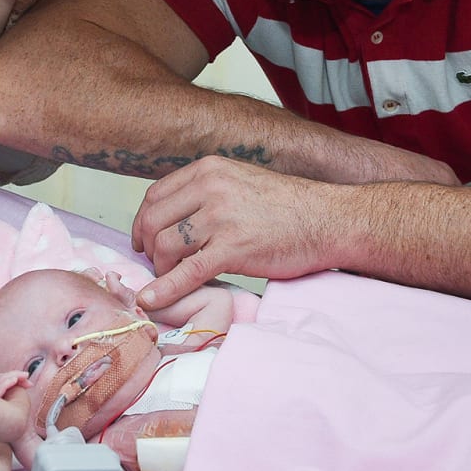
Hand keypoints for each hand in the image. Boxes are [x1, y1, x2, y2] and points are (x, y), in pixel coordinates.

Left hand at [129, 157, 335, 310]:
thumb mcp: (240, 182)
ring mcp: (221, 218)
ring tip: (173, 278)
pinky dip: (164, 289)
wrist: (327, 219)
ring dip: (161, 269)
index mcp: (209, 170)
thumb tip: (174, 218)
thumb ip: (207, 193)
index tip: (143, 241)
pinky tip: (152, 300)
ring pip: (165, 246)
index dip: (142, 222)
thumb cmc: (287, 207)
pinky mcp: (233, 248)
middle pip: (154, 221)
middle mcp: (210, 188)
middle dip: (149, 248)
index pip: (155, 195)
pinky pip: (187, 272)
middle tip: (156, 265)